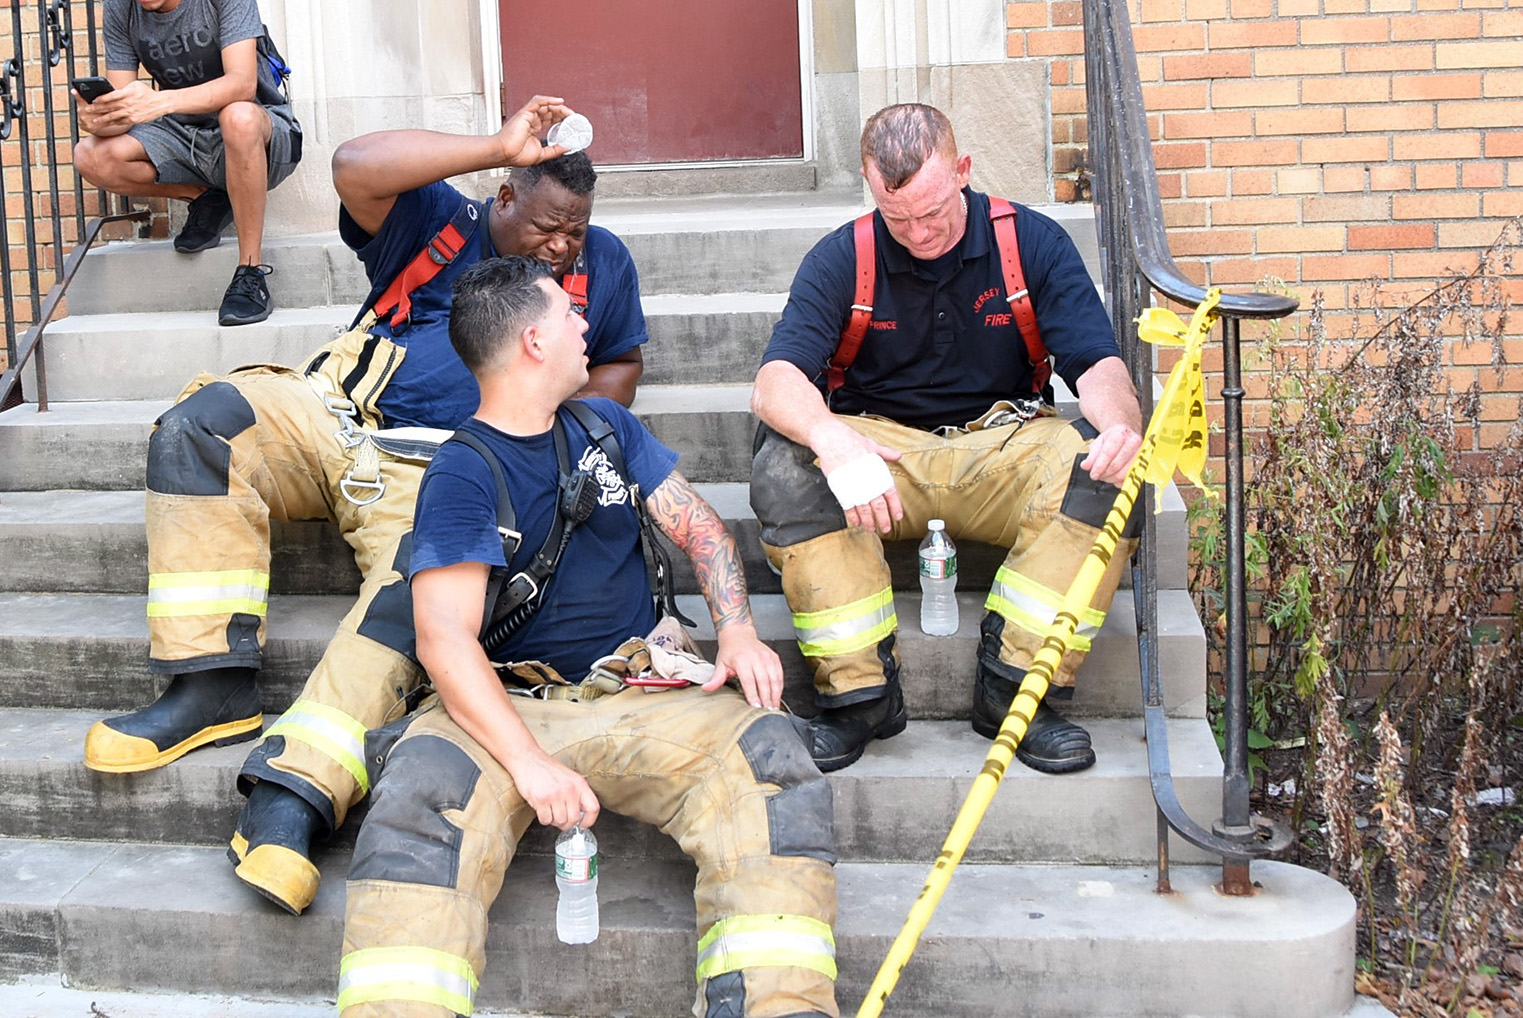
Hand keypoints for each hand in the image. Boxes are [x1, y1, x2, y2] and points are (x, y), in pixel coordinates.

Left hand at [81, 79, 168, 131]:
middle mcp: (128, 103)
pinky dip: (113, 123)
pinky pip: (121, 122)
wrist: (161, 103)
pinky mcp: (135, 119)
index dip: (101, 99)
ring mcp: (131, 112)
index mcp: (127, 93)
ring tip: (94, 121)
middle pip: (109, 107)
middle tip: (87, 111)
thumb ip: (124, 88)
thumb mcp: (136, 85)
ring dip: (103, 119)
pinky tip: (106, 124)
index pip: (110, 96)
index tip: (93, 100)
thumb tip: (113, 90)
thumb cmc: (147, 93)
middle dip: (97, 109)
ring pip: (113, 116)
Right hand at [497, 94, 572, 166]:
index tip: (572, 123)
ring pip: (546, 105)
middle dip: (564, 113)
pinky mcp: (525, 112)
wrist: (504, 154)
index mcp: (534, 128)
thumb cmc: (516, 155)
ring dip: (559, 107)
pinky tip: (559, 102)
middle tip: (574, 118)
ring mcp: (528, 115)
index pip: (551, 119)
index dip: (562, 119)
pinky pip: (538, 101)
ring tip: (570, 113)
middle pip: (550, 111)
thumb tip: (568, 147)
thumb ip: (555, 150)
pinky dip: (549, 99)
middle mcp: (532, 120)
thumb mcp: (542, 154)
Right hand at [506, 750, 600, 829]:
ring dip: (554, 820)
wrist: (528, 759)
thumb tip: (581, 814)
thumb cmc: (547, 769)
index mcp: (579, 783)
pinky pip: (546, 820)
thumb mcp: (569, 777)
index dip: (589, 820)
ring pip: (560, 821)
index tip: (583, 825)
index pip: (593, 808)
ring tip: (550, 810)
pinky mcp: (541, 799)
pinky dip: (543, 818)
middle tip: (560, 819)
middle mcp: (569, 789)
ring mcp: (555, 794)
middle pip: (574, 819)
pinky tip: (542, 808)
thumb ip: (577, 793)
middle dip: (566, 823)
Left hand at [703, 623, 784, 708]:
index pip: (749, 681)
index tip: (755, 707)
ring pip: (774, 680)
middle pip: (764, 682)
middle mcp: (756, 658)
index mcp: (742, 660)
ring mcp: (767, 657)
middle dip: (766, 699)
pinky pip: (779, 675)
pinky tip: (777, 697)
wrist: (739, 634)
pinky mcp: (774, 658)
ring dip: (775, 695)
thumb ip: (716, 678)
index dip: (753, 695)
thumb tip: (707, 688)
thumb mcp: (720, 664)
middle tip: (766, 712)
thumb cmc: (730, 650)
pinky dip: (779, 687)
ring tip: (773, 708)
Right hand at [811, 418, 903, 533]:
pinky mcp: (842, 491)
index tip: (897, 517)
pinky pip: (849, 508)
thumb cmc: (852, 442)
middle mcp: (869, 485)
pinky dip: (853, 517)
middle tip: (885, 529)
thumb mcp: (873, 446)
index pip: (891, 496)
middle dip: (883, 520)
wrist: (833, 441)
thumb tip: (898, 455)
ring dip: (869, 522)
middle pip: (879, 508)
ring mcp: (855, 489)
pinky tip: (856, 523)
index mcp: (879, 475)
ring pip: (865, 511)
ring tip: (871, 529)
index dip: (895, 508)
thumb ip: (886, 453)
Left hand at [1079, 423, 1141, 486]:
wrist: (1125, 436)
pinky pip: (1130, 478)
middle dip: (1104, 474)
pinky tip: (1114, 476)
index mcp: (1120, 433)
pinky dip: (1119, 481)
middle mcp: (1134, 441)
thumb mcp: (1098, 443)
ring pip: (1123, 473)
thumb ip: (1091, 455)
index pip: (1108, 453)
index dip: (1099, 466)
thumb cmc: (1112, 439)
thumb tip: (1086, 466)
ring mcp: (1141, 453)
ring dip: (1111, 479)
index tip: (1093, 474)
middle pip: (1116, 465)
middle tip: (1097, 475)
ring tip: (1104, 475)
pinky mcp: (1144, 463)